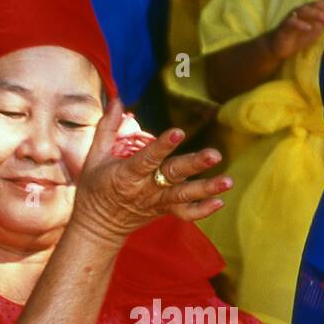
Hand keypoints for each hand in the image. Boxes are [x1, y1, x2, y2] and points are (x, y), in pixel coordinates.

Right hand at [69, 99, 232, 247]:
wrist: (98, 226)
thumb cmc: (94, 187)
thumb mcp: (94, 156)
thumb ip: (107, 127)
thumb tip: (118, 98)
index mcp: (126, 174)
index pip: (147, 159)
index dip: (163, 146)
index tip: (178, 132)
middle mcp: (144, 189)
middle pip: (173, 176)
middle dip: (194, 165)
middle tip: (215, 155)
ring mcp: (157, 202)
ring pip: (184, 196)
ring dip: (206, 189)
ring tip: (228, 182)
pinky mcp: (164, 211)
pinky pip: (185, 214)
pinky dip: (202, 210)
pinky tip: (220, 201)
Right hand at [265, 0, 323, 60]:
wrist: (279, 47)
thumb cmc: (299, 36)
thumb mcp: (317, 29)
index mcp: (311, 10)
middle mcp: (302, 10)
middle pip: (315, 4)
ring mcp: (293, 17)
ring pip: (305, 11)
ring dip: (317, 14)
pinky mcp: (285, 26)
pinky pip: (292, 22)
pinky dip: (301, 24)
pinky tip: (309, 28)